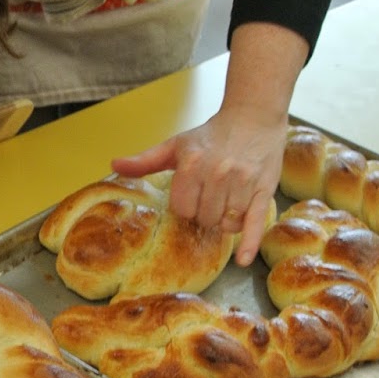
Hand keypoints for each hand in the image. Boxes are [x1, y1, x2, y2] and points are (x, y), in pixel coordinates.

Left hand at [111, 106, 285, 265]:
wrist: (253, 117)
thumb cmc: (211, 135)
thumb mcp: (176, 145)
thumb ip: (145, 160)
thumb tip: (114, 165)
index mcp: (192, 164)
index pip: (182, 209)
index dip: (185, 207)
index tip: (191, 197)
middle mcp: (217, 174)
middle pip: (204, 219)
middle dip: (205, 214)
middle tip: (211, 197)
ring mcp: (242, 183)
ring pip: (226, 224)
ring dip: (225, 221)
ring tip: (227, 202)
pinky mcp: (264, 190)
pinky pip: (254, 224)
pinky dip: (248, 244)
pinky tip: (242, 260)